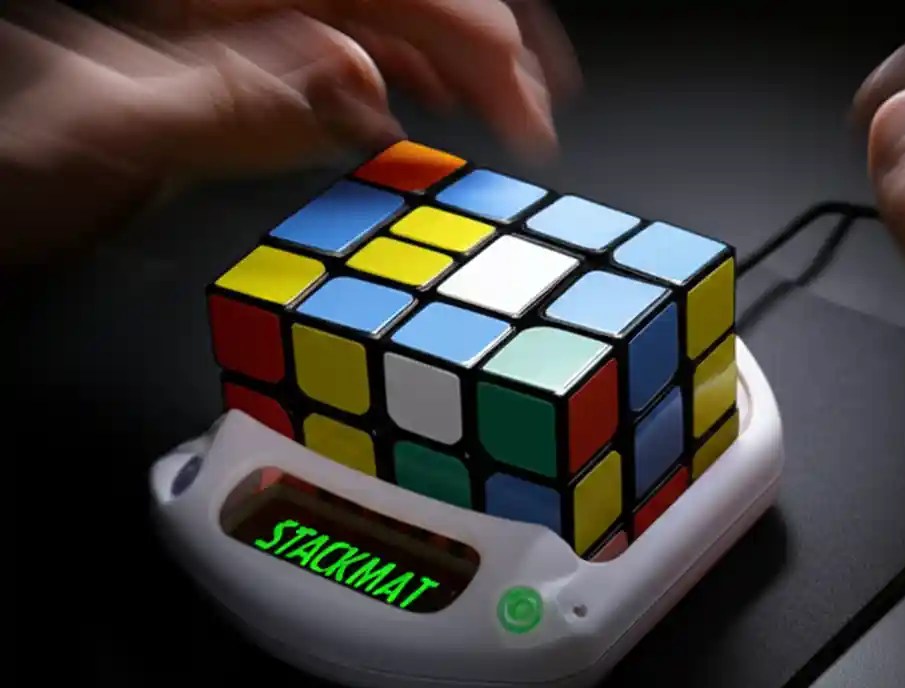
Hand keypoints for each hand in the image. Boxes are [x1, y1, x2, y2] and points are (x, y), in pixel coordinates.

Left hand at [123, 0, 580, 158]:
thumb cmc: (8, 141)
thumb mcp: (99, 128)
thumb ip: (226, 103)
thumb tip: (356, 94)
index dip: (477, 35)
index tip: (526, 104)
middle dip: (485, 52)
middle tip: (535, 120)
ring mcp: (248, 10)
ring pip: (385, 14)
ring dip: (455, 63)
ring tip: (503, 113)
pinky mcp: (241, 38)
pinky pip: (346, 42)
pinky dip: (398, 76)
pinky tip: (420, 104)